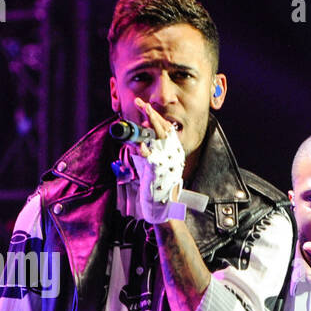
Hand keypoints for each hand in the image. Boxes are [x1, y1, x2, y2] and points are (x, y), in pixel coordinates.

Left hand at [122, 98, 184, 223]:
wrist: (164, 207)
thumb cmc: (159, 187)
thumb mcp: (157, 165)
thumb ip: (149, 151)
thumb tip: (139, 137)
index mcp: (175, 152)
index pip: (167, 130)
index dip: (157, 117)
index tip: (147, 107)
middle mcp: (173, 154)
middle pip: (163, 129)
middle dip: (152, 113)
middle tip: (141, 103)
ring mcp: (166, 160)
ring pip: (158, 136)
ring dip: (149, 122)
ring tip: (143, 110)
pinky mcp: (156, 169)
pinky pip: (147, 154)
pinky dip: (141, 146)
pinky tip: (136, 140)